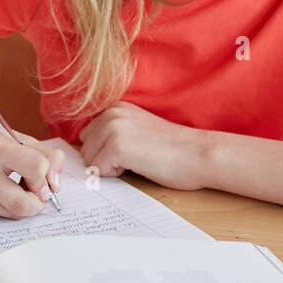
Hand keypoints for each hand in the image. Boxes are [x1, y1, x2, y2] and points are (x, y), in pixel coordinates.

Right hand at [0, 118, 65, 218]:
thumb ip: (44, 154)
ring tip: (16, 184)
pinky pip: (0, 214)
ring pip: (13, 214)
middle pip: (23, 204)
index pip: (35, 167)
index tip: (42, 173)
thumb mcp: (14, 134)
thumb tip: (56, 185)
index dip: (45, 175)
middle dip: (38, 201)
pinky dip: (7, 205)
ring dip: (24, 204)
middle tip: (37, 190)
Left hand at [78, 101, 207, 190]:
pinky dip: (115, 175)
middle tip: (135, 157)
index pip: (86, 136)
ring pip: (88, 161)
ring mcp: (113, 128)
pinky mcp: (117, 146)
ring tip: (137, 160)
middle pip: (84, 148)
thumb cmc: (172, 148)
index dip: (104, 151)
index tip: (128, 151)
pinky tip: (138, 165)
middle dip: (103, 160)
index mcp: (115, 106)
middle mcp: (111, 112)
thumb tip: (85, 150)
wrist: (198, 154)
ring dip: (109, 168)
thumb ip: (112, 132)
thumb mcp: (136, 129)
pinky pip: (97, 171)